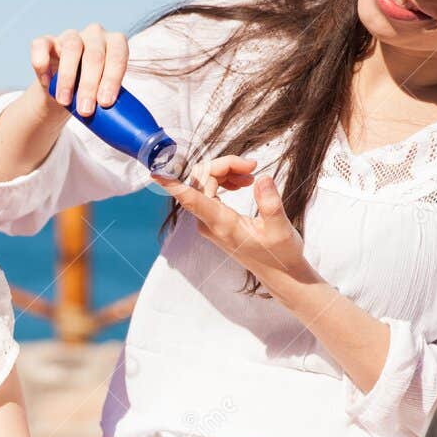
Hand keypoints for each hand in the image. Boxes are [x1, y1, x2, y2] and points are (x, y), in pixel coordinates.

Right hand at [31, 23, 128, 117]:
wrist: (67, 90)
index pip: (118, 56)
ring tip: (65, 102)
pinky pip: (41, 45)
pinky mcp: (47, 41)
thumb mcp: (106, 94)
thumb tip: (128, 134)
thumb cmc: (93, 91)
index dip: (112, 78)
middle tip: (86, 110)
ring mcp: (71, 35)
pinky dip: (42, 63)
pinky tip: (46, 82)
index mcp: (116, 44)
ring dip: (68, 77)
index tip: (105, 103)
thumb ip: (117, 103)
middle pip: (94, 55)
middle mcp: (95, 35)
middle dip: (89, 85)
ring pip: (71, 47)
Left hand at [153, 157, 312, 281]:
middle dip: (224, 165)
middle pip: (202, 180)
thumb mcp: (281, 229)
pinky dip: (224, 179)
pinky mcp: (214, 219)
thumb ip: (271, 204)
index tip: (156, 173)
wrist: (278, 272)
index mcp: (222, 224)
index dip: (172, 185)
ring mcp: (209, 221)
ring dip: (226, 171)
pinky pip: (209, 191)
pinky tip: (243, 182)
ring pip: (205, 182)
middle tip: (252, 166)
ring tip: (251, 174)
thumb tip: (262, 179)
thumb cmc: (279, 253)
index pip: (191, 200)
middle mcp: (209, 222)